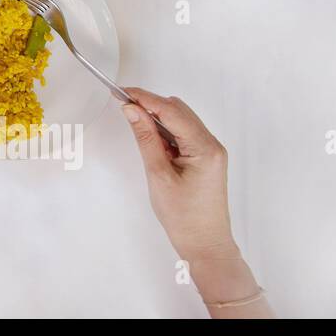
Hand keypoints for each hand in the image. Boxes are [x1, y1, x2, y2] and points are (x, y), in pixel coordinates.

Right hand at [122, 87, 236, 259]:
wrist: (205, 244)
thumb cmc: (184, 216)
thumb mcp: (158, 174)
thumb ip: (145, 138)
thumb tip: (132, 110)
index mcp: (205, 148)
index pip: (171, 111)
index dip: (146, 98)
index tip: (123, 92)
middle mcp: (212, 145)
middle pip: (179, 110)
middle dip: (152, 104)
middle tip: (124, 106)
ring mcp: (211, 151)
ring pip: (181, 120)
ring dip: (158, 118)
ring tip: (136, 124)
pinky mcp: (205, 158)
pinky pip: (184, 134)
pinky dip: (166, 131)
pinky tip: (152, 139)